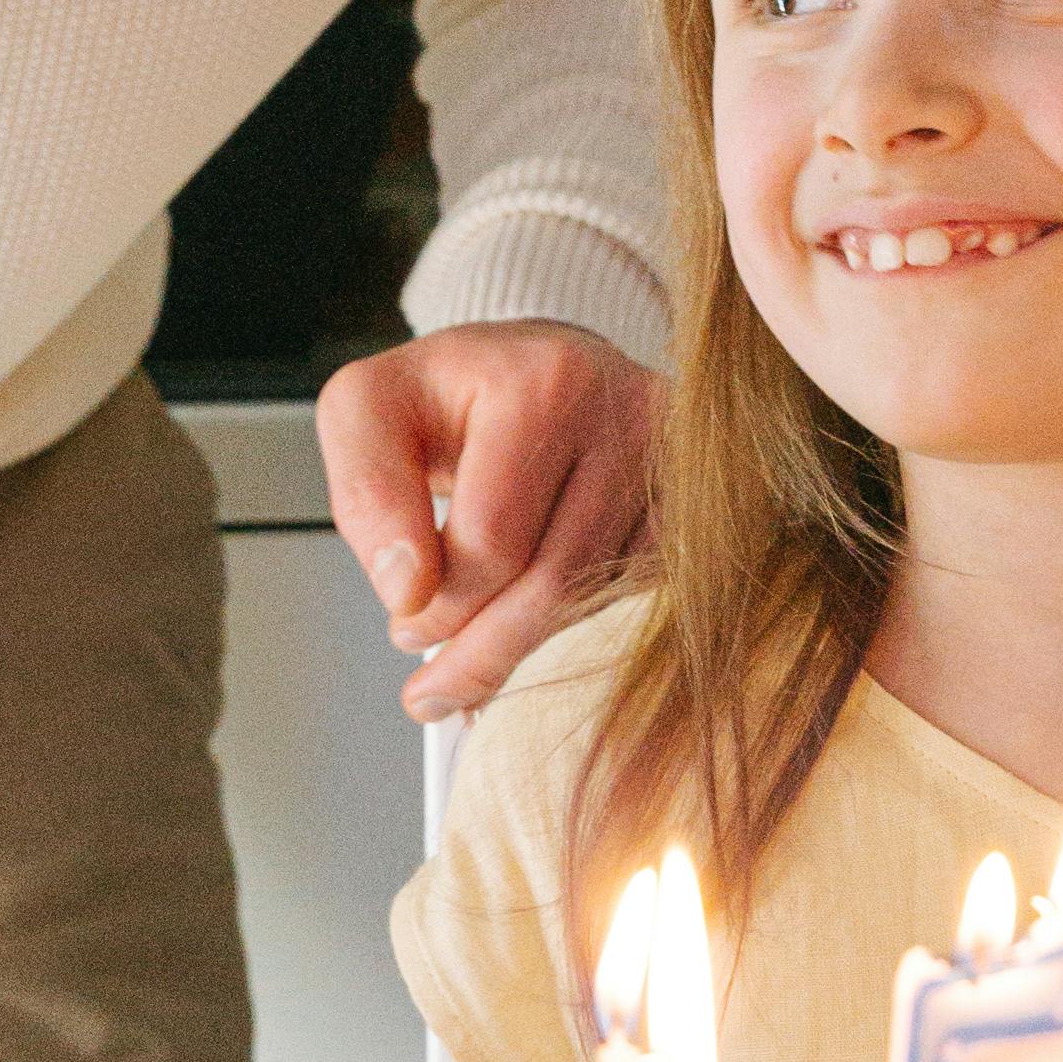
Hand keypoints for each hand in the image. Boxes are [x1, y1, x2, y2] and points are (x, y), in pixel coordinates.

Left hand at [316, 323, 656, 718]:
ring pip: (598, 602)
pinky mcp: (695, 508)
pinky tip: (531, 653)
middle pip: (554, 581)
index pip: (492, 540)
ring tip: (469, 678)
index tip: (404, 622)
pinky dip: (577, 641)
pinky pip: (637, 604)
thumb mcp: (369, 411)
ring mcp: (676, 465)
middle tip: (430, 692)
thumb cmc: (451, 394)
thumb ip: (367, 492)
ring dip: (527, 657)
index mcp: (544, 383)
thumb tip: (409, 591)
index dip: (438, 604)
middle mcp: (629, 415)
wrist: (538, 369)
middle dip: (482, 653)